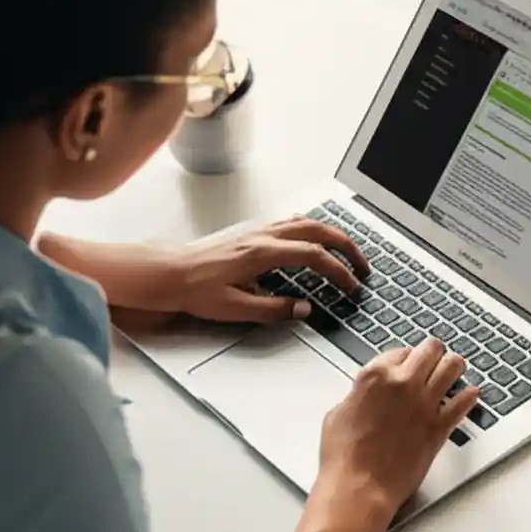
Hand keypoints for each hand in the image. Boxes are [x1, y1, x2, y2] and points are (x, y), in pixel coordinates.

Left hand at [172, 216, 370, 322]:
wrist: (168, 273)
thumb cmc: (194, 290)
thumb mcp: (234, 309)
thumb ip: (273, 309)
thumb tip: (304, 309)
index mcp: (262, 253)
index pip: (314, 256)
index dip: (338, 271)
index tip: (351, 286)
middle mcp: (263, 236)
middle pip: (318, 230)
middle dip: (346, 246)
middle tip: (362, 265)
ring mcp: (257, 231)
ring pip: (306, 222)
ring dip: (331, 234)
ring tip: (346, 252)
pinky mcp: (251, 233)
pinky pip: (291, 223)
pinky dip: (312, 229)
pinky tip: (314, 241)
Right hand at [318, 339, 480, 512]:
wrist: (359, 487)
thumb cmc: (344, 457)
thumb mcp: (339, 414)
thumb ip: (358, 396)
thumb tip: (365, 396)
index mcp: (375, 376)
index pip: (400, 351)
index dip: (405, 357)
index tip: (408, 361)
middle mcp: (403, 384)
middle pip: (430, 350)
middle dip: (433, 352)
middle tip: (436, 355)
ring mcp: (424, 404)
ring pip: (452, 367)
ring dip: (453, 366)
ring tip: (454, 367)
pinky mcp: (439, 427)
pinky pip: (463, 403)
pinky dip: (468, 397)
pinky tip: (471, 394)